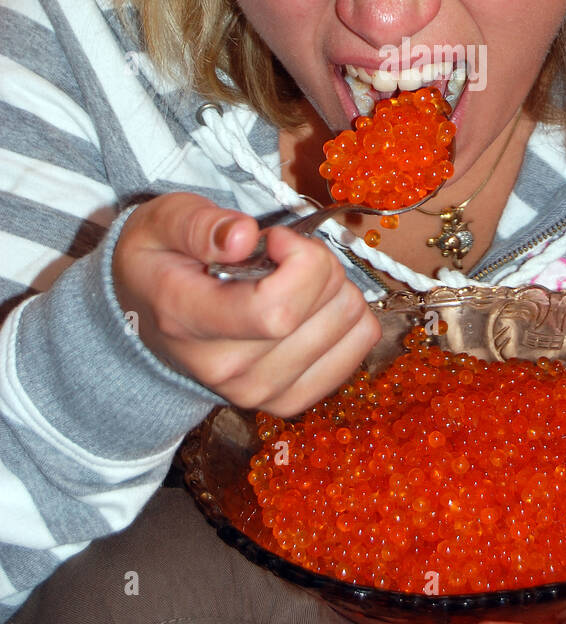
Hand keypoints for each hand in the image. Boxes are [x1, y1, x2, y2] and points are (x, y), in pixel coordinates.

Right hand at [113, 193, 379, 414]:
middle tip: (281, 253)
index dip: (299, 262)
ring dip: (334, 286)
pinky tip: (312, 304)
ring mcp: (260, 393)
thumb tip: (244, 236)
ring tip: (290, 280)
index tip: (277, 238)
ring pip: (349, 323)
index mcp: (189, 322)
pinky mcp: (289, 400)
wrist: (146, 319)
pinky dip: (349, 314)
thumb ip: (198, 225)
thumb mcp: (161, 223)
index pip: (275, 311)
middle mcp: (226, 370)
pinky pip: (359, 345)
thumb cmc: (159, 262)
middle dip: (318, 262)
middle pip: (320, 313)